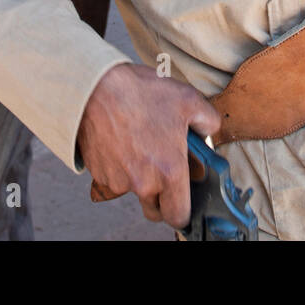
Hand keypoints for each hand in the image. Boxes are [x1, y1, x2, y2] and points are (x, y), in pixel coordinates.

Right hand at [77, 63, 220, 229]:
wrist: (95, 88)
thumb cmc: (140, 93)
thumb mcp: (189, 99)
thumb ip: (208, 121)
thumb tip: (208, 131)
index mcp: (169, 171)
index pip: (179, 216)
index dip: (183, 210)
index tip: (183, 197)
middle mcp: (143, 183)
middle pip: (155, 209)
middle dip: (161, 197)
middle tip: (163, 169)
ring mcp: (118, 180)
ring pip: (134, 191)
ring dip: (139, 177)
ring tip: (140, 144)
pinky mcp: (99, 173)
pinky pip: (114, 179)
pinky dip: (119, 167)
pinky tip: (122, 141)